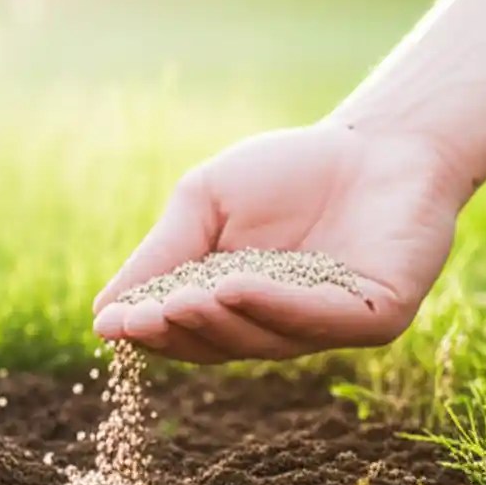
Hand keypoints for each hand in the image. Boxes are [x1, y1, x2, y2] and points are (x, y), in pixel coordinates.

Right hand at [92, 122, 472, 363]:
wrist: (379, 142)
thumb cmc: (290, 171)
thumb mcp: (207, 203)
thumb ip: (163, 253)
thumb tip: (105, 314)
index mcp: (239, 308)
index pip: (188, 330)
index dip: (152, 329)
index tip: (111, 324)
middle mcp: (282, 327)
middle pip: (223, 343)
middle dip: (182, 330)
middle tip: (144, 318)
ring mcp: (330, 326)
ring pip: (266, 338)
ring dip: (221, 320)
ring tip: (181, 301)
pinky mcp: (377, 316)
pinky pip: (320, 317)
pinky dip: (275, 305)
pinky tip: (235, 286)